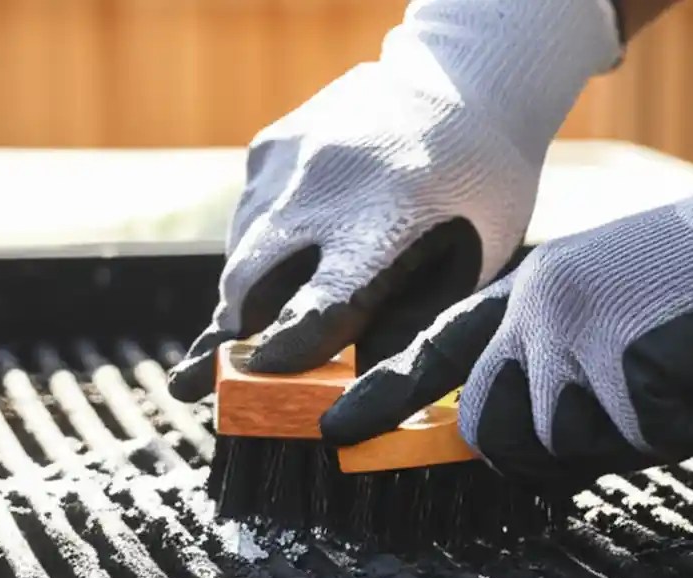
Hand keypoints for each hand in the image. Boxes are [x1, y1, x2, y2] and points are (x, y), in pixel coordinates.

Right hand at [167, 0, 620, 400]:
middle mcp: (321, 187)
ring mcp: (287, 160)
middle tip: (213, 377)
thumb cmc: (479, 188)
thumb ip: (412, 317)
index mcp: (383, 221)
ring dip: (245, 293)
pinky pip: (249, 213)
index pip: (318, 305)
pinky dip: (261, 245)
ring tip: (256, 322)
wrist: (463, 82)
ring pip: (241, 250)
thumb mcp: (471, 259)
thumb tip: (352, 380)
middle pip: (250, 285)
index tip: (255, 380)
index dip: (283, 352)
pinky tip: (291, 253)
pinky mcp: (269, 144)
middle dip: (232, 336)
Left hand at [321, 98, 692, 483]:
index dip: (386, 393)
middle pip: (497, 430)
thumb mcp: (611, 301)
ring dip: (635, 437)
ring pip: (571, 446)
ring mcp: (577, 337)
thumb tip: (526, 439)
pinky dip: (691, 428)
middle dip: (548, 454)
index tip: (339, 427)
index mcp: (533, 289)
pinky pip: (643, 444)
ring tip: (687, 379)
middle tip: (624, 421)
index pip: (436, 346)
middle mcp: (539, 309)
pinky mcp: (622, 368)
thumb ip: (556, 357)